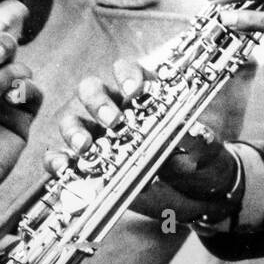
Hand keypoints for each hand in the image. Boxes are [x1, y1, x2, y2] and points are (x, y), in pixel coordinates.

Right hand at [48, 59, 240, 223]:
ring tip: (86, 147)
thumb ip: (196, 141)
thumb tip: (190, 134)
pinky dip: (59, 161)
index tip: (133, 90)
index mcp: (143, 96)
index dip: (126, 75)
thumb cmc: (198, 158)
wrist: (195, 191)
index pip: (127, 71)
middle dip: (97, 102)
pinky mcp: (90, 164)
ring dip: (74, 130)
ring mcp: (99, 137)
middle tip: (112, 122)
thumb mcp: (204, 148)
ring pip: (73, 121)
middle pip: (92, 90)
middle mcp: (116, 110)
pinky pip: (64, 158)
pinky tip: (65, 168)